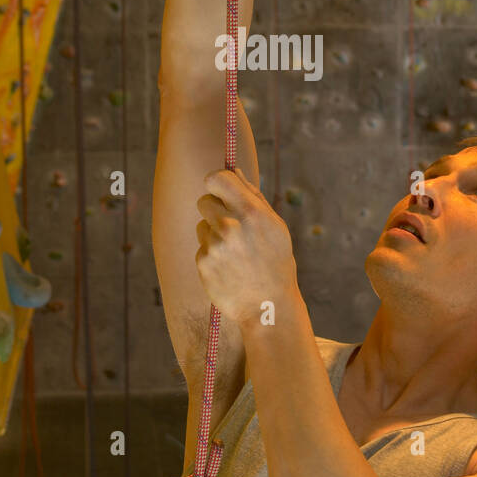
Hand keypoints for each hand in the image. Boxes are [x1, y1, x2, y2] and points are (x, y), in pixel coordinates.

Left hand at [194, 167, 297, 326]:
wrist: (269, 307)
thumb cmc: (275, 263)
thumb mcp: (275, 227)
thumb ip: (253, 196)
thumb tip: (233, 170)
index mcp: (251, 212)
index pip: (217, 178)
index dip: (216, 182)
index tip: (220, 189)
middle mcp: (230, 226)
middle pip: (204, 200)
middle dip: (214, 209)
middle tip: (231, 227)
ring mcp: (215, 245)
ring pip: (202, 225)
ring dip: (213, 234)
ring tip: (235, 253)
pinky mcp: (203, 263)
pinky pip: (201, 247)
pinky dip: (211, 255)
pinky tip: (228, 268)